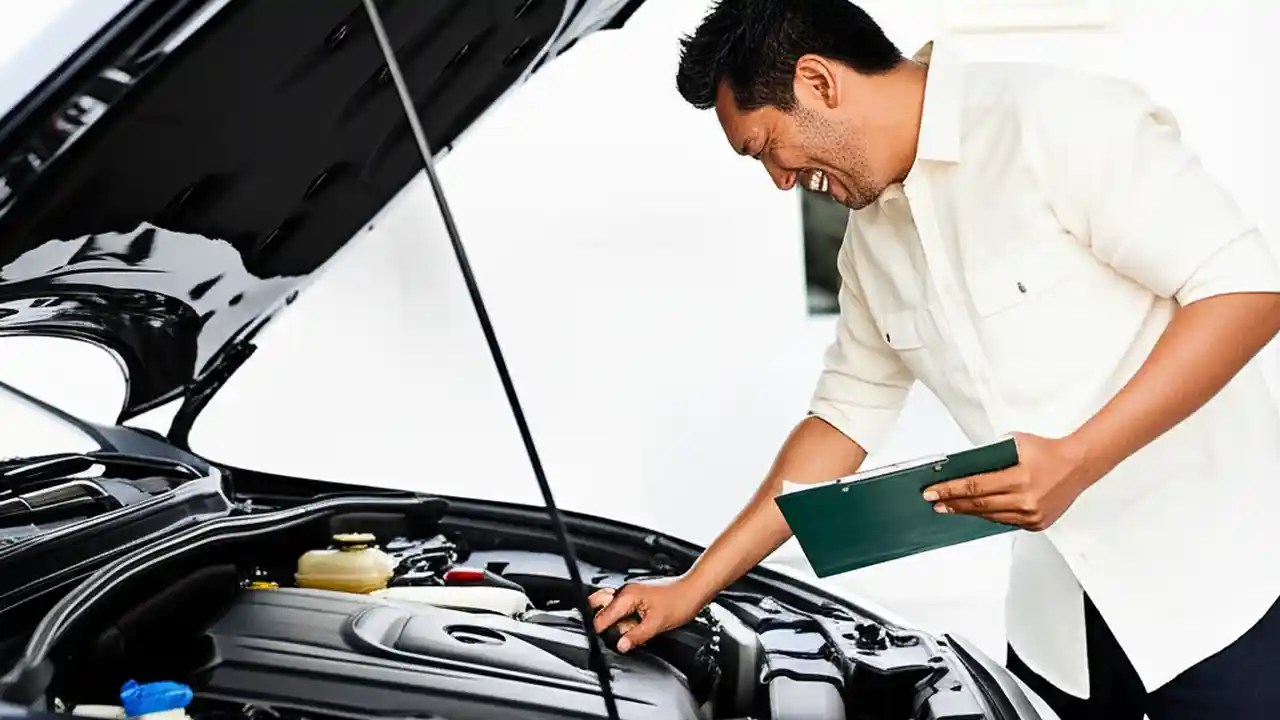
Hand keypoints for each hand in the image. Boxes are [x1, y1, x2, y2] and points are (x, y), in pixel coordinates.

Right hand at [589, 578, 704, 652]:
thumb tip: (620, 646)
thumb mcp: (656, 624)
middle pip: (601, 612)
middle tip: (621, 635)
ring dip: (618, 624)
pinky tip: (637, 626)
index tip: (609, 643)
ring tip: (634, 630)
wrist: (693, 591)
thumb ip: (635, 637)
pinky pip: (623, 610)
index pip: (601, 617)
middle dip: (607, 626)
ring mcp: (630, 595)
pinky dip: (626, 620)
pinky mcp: (637, 598)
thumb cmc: (679, 601)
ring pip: (612, 612)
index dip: (603, 633)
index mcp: (626, 596)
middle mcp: (624, 593)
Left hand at [921, 432, 1096, 530]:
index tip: (931, 493)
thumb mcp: (1015, 443)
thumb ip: (991, 455)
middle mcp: (1025, 499)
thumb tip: (964, 467)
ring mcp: (1032, 515)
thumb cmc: (1047, 450)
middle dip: (952, 504)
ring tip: (950, 508)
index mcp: (1019, 478)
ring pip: (991, 516)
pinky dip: (990, 515)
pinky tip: (975, 511)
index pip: (974, 486)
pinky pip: (1006, 521)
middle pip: (979, 505)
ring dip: (968, 512)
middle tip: (934, 503)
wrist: (1078, 465)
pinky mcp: (1037, 523)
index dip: (949, 491)